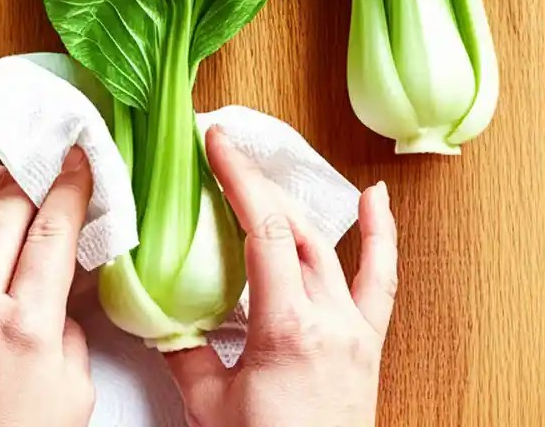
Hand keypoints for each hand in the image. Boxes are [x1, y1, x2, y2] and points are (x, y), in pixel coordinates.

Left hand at [0, 151, 95, 426]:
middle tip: (43, 156)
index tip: (78, 162)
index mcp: (28, 327)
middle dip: (27, 178)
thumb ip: (66, 333)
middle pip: (4, 218)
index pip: (52, 233)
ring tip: (1, 169)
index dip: (68, 188)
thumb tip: (57, 296)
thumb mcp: (72, 395)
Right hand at [165, 128, 398, 426]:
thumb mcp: (208, 406)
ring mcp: (355, 329)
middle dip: (256, 186)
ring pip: (328, 247)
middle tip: (226, 156)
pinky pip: (381, 280)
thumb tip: (164, 317)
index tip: (218, 144)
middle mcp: (330, 320)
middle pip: (294, 229)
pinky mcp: (368, 343)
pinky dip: (381, 236)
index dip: (238, 180)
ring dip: (294, 207)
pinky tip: (377, 201)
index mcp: (288, 328)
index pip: (263, 230)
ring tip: (267, 175)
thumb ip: (184, 354)